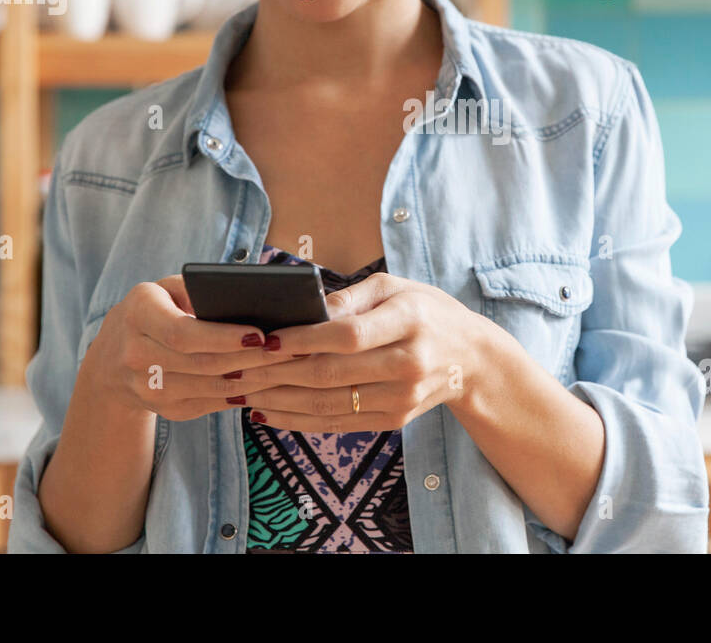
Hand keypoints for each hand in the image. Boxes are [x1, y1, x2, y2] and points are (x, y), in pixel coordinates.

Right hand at [83, 274, 306, 420]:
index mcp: (137, 314)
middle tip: (290, 350)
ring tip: (287, 367)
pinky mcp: (163, 409)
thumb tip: (250, 299)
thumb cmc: (154, 311)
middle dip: (251, 358)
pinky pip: (210, 404)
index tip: (261, 333)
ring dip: (252, 379)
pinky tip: (268, 384)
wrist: (110, 361)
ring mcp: (146, 388)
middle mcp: (135, 355)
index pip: (183, 333)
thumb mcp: (166, 289)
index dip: (224, 337)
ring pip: (210, 388)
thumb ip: (199, 290)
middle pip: (202, 363)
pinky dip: (241, 395)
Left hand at [228, 272, 496, 431]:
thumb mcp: (396, 287)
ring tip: (244, 391)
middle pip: (332, 373)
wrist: (471, 359)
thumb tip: (303, 307)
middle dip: (278, 373)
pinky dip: (298, 419)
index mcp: (410, 321)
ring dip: (280, 400)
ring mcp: (402, 397)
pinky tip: (270, 411)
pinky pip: (337, 423)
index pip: (348, 334)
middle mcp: (409, 363)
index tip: (266, 338)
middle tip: (239, 368)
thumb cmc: (426, 312)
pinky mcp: (395, 420)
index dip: (304, 339)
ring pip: (328, 404)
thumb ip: (350, 298)